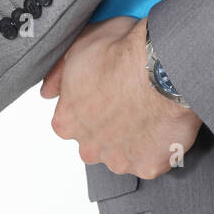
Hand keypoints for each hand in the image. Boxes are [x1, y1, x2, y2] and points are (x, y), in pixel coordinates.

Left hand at [40, 17, 202, 178]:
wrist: (162, 65)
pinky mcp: (149, 166)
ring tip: (151, 108)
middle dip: (110, 127)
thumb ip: (59, 75)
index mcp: (68, 121)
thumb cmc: (123, 53)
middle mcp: (89, 147)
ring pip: (125, 154)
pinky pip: (154, 159)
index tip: (105, 92)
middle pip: (96, 143)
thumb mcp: (80, 46)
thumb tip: (48, 91)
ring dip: (135, 138)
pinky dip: (160, 145)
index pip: (71, 122)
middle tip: (129, 100)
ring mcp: (120, 159)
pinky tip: (165, 121)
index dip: (90, 105)